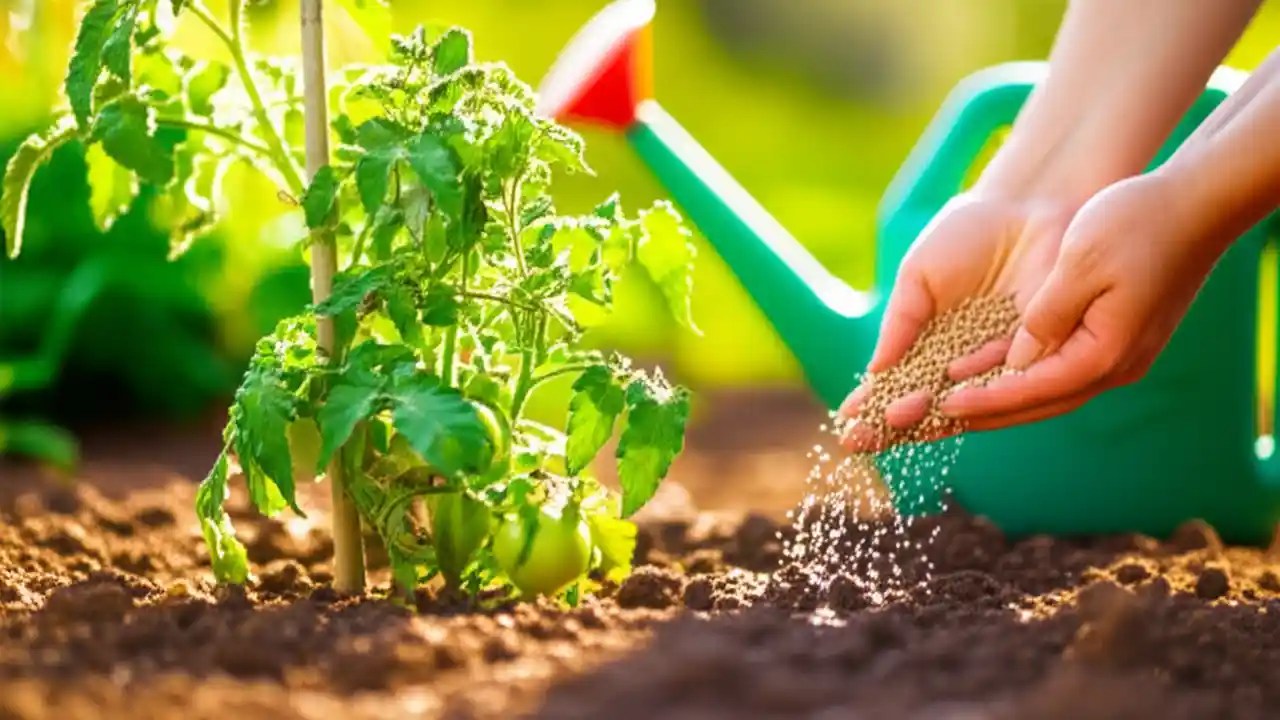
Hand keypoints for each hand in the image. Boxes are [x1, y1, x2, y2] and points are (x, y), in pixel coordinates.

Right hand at [839, 190, 1074, 449]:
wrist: (1030, 206)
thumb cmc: (969, 233)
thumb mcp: (920, 276)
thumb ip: (901, 323)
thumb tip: (875, 373)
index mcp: (932, 346)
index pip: (898, 386)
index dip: (873, 408)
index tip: (845, 426)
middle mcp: (965, 364)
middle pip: (925, 406)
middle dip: (891, 424)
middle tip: (860, 440)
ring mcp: (1001, 365)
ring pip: (961, 404)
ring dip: (926, 415)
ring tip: (896, 420)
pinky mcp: (1040, 359)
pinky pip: (1004, 384)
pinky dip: (974, 397)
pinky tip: (941, 407)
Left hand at [938, 171, 1225, 429]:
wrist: (1197, 204)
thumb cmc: (1137, 223)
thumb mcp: (1079, 262)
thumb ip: (1045, 316)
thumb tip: (1015, 361)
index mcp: (1106, 351)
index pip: (1034, 390)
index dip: (985, 400)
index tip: (944, 405)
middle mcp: (1117, 365)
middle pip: (1041, 403)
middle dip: (989, 414)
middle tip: (940, 420)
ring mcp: (1122, 356)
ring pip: (1052, 393)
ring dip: (1005, 402)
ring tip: (959, 407)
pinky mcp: (1120, 341)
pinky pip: (1064, 372)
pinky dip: (1027, 380)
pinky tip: (996, 378)